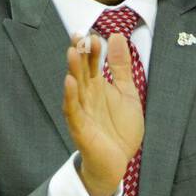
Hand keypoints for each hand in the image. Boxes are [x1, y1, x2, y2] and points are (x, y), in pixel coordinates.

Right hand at [62, 30, 143, 195]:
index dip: (91, 48)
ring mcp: (82, 111)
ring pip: (75, 88)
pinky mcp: (80, 128)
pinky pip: (73, 111)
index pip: (92, 62)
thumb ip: (121, 67)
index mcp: (97, 87)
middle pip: (81, 72)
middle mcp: (87, 96)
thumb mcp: (127, 92)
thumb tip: (116, 36)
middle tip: (78, 35)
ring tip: (72, 52)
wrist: (118, 162)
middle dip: (79, 54)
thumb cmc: (120, 129)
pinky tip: (69, 83)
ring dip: (73, 70)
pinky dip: (70, 97)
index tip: (93, 33)